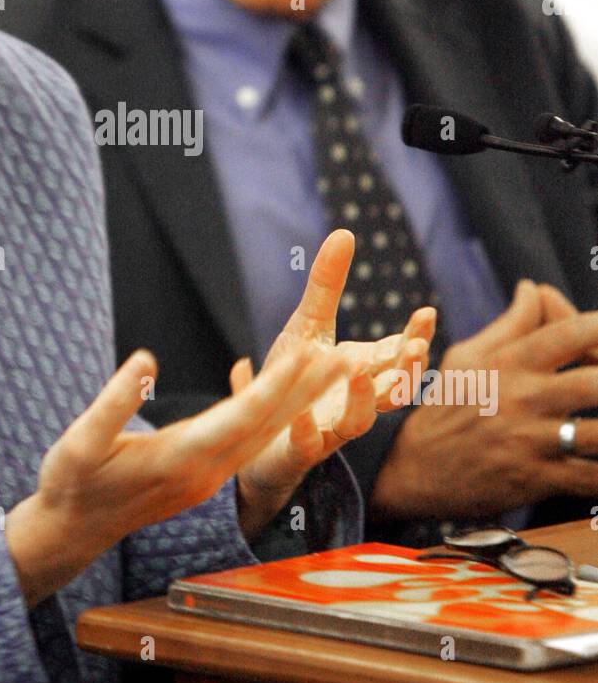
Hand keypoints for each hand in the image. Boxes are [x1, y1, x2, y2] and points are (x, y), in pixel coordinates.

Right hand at [5, 330, 355, 608]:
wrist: (72, 532)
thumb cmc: (71, 483)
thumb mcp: (80, 443)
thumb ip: (112, 403)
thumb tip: (144, 359)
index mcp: (180, 459)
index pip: (239, 418)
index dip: (275, 386)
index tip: (306, 355)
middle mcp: (205, 472)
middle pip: (268, 426)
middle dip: (308, 391)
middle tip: (348, 357)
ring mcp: (209, 477)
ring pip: (266, 435)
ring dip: (302, 402)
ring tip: (333, 367)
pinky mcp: (206, 476)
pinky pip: (254, 443)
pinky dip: (280, 416)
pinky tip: (296, 395)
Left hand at [233, 229, 435, 534]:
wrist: (254, 433)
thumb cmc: (292, 378)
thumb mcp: (306, 326)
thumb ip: (326, 285)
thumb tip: (345, 233)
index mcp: (359, 370)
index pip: (396, 353)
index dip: (415, 337)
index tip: (427, 313)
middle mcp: (352, 401)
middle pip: (391, 390)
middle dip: (407, 371)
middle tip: (415, 349)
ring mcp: (327, 428)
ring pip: (359, 423)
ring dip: (364, 399)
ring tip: (359, 370)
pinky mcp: (297, 450)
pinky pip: (307, 447)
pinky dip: (305, 433)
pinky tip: (301, 418)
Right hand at [370, 279, 597, 519]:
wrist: (413, 469)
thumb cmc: (446, 407)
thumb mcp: (467, 357)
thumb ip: (511, 324)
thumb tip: (535, 287)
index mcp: (508, 363)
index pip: (568, 334)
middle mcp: (521, 398)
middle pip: (593, 382)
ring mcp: (528, 441)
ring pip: (597, 434)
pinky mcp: (534, 480)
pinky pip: (589, 479)